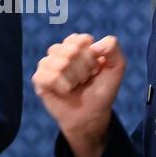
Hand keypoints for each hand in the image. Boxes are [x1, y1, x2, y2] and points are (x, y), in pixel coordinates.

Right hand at [31, 33, 125, 156]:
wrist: (91, 116)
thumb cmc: (101, 91)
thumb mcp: (116, 67)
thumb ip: (112, 47)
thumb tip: (93, 45)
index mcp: (77, 45)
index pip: (81, 40)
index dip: (92, 57)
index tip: (95, 69)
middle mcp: (60, 51)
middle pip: (71, 50)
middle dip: (84, 69)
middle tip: (85, 79)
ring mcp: (48, 64)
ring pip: (60, 63)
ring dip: (74, 79)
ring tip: (75, 86)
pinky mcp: (39, 79)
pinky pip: (49, 76)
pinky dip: (62, 86)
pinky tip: (65, 91)